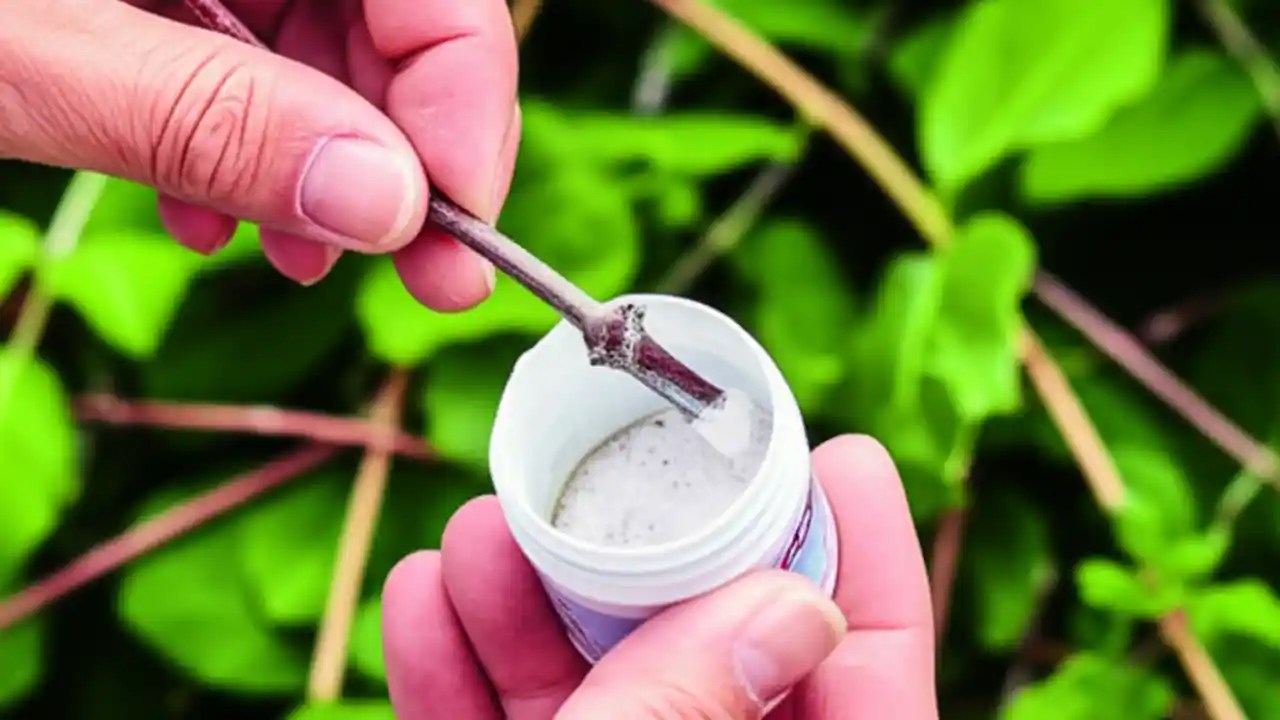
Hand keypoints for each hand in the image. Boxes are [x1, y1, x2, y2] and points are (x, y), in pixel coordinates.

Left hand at [0, 0, 518, 307]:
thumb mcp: (35, 59)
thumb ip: (212, 119)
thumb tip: (383, 201)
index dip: (467, 102)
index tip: (458, 225)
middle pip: (399, 29)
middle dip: (410, 161)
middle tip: (430, 276)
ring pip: (336, 61)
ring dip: (332, 176)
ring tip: (300, 258)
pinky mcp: (174, 6)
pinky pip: (258, 74)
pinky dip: (252, 157)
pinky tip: (210, 214)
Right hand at [382, 435, 938, 718]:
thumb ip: (693, 712)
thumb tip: (796, 605)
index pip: (874, 682)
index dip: (870, 564)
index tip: (845, 455)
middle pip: (716, 657)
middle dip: (648, 560)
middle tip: (618, 471)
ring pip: (596, 688)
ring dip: (527, 602)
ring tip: (482, 524)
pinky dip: (456, 675)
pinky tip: (423, 602)